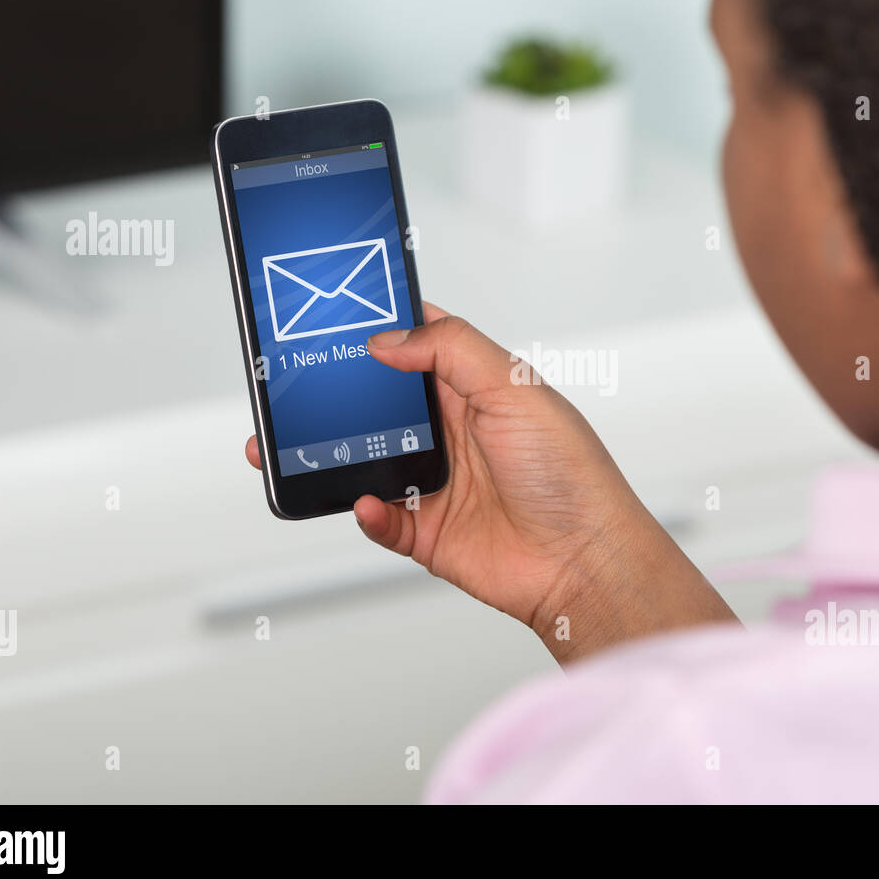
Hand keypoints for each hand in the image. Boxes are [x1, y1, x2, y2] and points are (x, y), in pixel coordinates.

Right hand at [244, 303, 735, 662]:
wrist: (585, 563)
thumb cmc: (571, 475)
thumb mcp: (516, 388)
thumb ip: (452, 351)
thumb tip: (388, 339)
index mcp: (476, 388)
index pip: (419, 345)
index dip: (382, 328)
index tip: (338, 316)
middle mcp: (454, 432)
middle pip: (380, 403)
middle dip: (338, 395)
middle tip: (298, 384)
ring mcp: (438, 482)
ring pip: (366, 459)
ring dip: (332, 454)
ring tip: (293, 445)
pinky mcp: (428, 531)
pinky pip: (379, 518)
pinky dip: (365, 512)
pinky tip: (367, 503)